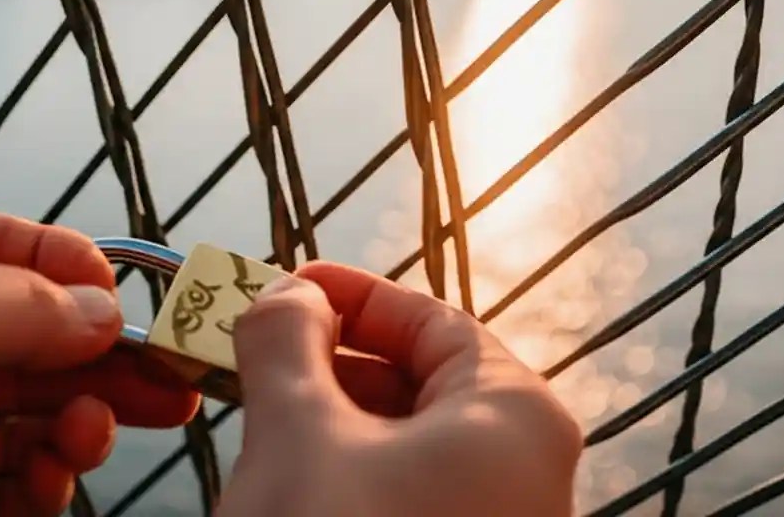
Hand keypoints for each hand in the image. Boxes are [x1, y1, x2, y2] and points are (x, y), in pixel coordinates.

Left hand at [0, 212, 198, 516]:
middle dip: (93, 359)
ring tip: (96, 434)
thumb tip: (99, 301)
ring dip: (68, 426)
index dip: (72, 271)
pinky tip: (54, 482)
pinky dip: (32, 488)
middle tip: (166, 382)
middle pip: (17, 343)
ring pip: (9, 423)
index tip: (135, 301)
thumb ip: (11, 305)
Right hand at [218, 263, 581, 516]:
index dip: (353, 296)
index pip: (434, 320)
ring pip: (412, 443)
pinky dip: (351, 472)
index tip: (286, 287)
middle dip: (332, 360)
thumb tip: (287, 297)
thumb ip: (288, 344)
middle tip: (257, 352)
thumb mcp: (298, 435)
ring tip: (261, 414)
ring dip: (332, 417)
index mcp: (515, 415)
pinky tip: (294, 480)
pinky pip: (411, 496)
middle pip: (425, 380)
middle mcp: (526, 470)